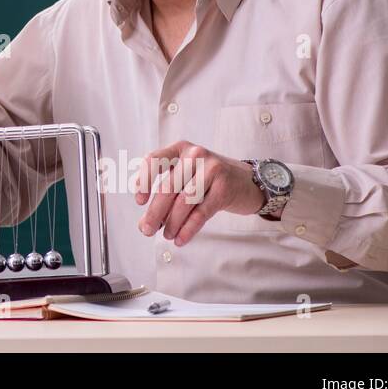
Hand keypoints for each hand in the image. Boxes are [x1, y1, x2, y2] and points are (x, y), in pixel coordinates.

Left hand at [133, 141, 265, 245]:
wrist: (248, 182)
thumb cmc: (209, 180)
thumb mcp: (186, 176)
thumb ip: (164, 195)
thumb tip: (143, 224)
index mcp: (180, 148)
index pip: (154, 160)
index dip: (143, 181)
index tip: (139, 201)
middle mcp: (195, 155)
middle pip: (168, 187)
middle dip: (154, 212)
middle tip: (147, 230)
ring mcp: (212, 170)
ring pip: (184, 202)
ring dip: (171, 224)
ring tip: (166, 236)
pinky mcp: (224, 188)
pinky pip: (201, 213)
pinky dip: (188, 229)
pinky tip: (180, 240)